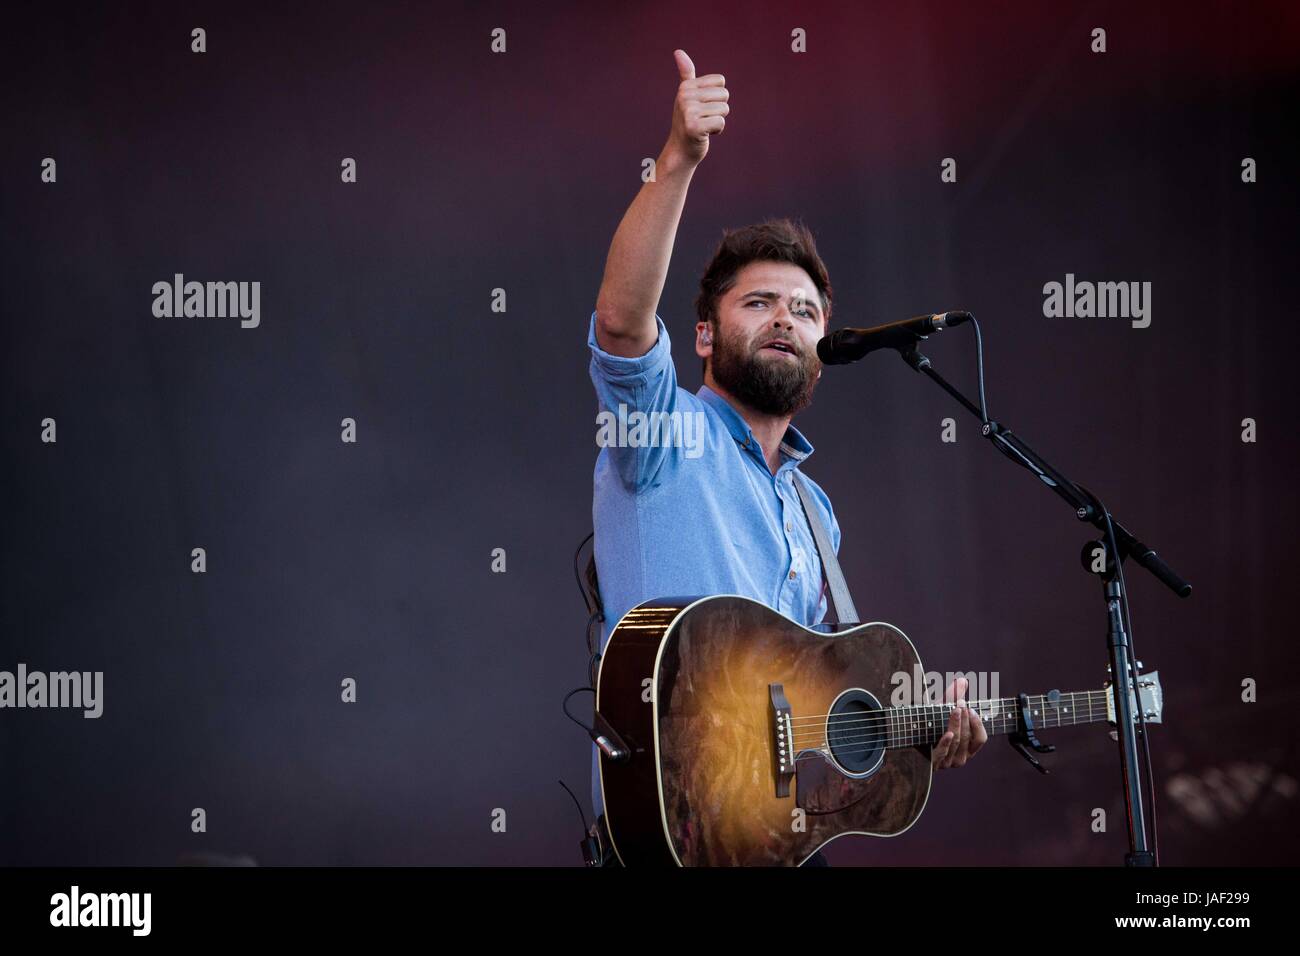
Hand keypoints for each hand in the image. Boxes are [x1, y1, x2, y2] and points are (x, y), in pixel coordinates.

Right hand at [666, 49, 728, 166]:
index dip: (717, 96)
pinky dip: (717, 130)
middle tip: (704, 118)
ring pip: (724, 109)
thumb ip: (686, 74)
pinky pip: (721, 123)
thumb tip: (678, 51)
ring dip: (718, 120)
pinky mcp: (694, 127)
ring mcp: (688, 112)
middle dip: (719, 109)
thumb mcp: (686, 95)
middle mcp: (685, 97)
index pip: (720, 82)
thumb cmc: (687, 120)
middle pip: (724, 95)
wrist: (680, 150)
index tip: (703, 106)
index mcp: (686, 87)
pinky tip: (705, 134)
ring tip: (704, 126)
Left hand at [932, 677, 986, 769]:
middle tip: (961, 703)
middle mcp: (960, 758)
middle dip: (965, 719)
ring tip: (956, 709)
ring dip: (957, 724)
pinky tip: (948, 733)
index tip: (971, 708)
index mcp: (968, 749)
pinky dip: (946, 742)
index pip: (980, 739)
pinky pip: (942, 752)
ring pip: (957, 742)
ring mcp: (947, 762)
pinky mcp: (933, 762)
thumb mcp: (942, 710)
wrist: (906, 735)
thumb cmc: (929, 723)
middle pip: (968, 738)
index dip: (977, 724)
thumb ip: (953, 696)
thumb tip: (963, 680)